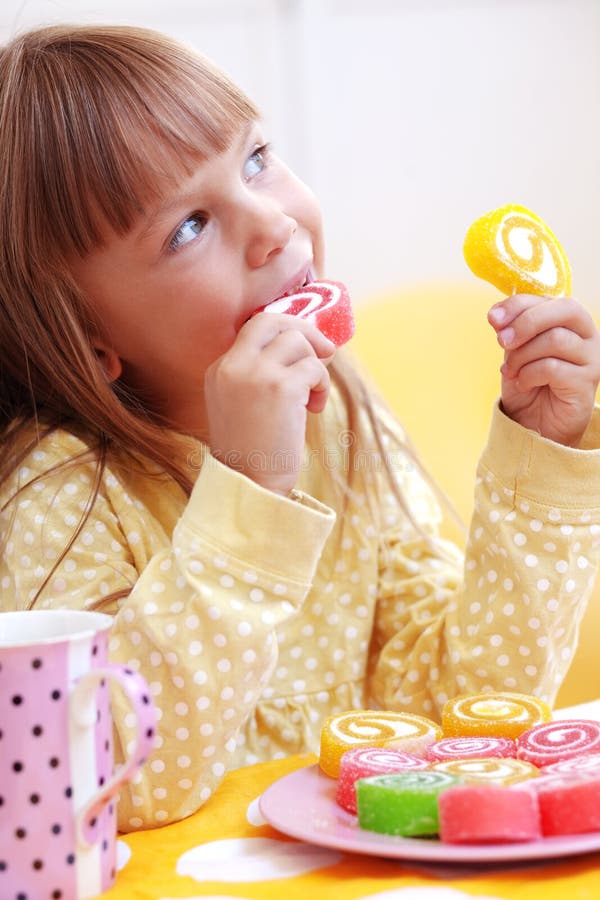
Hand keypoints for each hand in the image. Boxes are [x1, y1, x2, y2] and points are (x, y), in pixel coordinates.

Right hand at [204, 313, 334, 493]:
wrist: (249, 484)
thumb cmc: (252, 452)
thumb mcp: (242, 405)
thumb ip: (259, 374)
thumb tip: (305, 346)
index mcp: (218, 369)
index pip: (254, 328)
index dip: (285, 332)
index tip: (305, 347)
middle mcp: (232, 366)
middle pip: (273, 320)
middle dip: (305, 331)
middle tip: (325, 352)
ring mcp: (255, 374)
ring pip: (298, 342)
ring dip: (315, 367)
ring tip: (312, 398)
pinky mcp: (281, 388)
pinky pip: (314, 368)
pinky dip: (321, 385)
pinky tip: (313, 409)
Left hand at [488, 294, 599, 446]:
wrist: (536, 423)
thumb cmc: (529, 383)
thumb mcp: (514, 351)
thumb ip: (511, 330)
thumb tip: (496, 315)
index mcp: (570, 321)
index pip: (549, 298)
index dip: (518, 304)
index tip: (492, 319)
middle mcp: (588, 335)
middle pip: (565, 309)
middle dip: (526, 322)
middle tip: (502, 341)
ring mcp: (591, 358)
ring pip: (555, 339)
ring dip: (523, 355)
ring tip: (510, 371)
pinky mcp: (587, 382)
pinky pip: (553, 367)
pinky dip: (529, 375)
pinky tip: (523, 384)